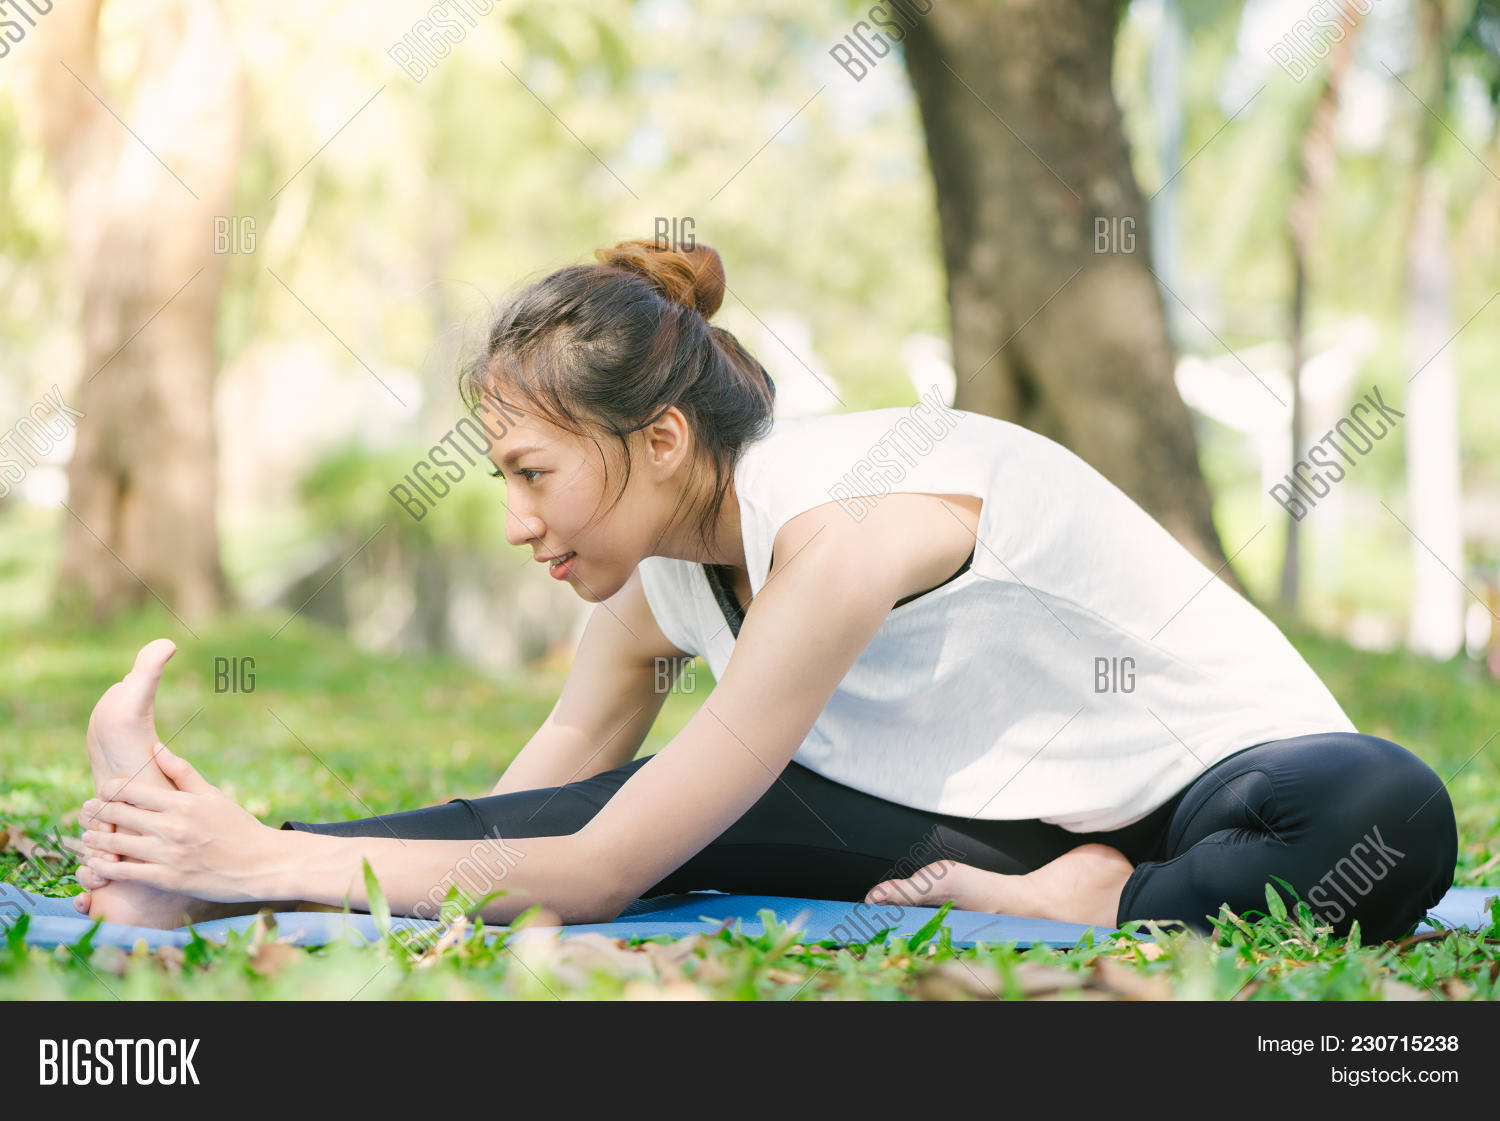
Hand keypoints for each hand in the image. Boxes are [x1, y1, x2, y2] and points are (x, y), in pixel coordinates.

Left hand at [79, 743, 282, 902]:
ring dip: (95, 840)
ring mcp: (168, 854)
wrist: (262, 864)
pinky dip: (106, 868)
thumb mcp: (213, 795)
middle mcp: (172, 826)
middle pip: (118, 814)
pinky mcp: (167, 879)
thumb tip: (155, 746)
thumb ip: (181, 771)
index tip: (103, 791)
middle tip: (85, 811)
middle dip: (96, 811)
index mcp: (182, 802)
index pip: (131, 789)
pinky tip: (99, 865)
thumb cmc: (238, 827)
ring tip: (87, 837)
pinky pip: (125, 872)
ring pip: (116, 844)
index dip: (109, 789)